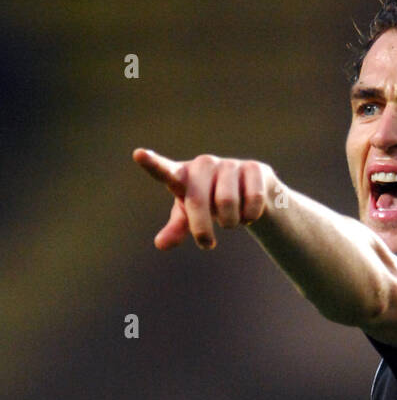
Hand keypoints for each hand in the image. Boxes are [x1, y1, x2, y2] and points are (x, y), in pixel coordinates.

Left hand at [132, 148, 274, 249]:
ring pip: (227, 203)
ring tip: (231, 220)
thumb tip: (161, 244)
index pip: (165, 171)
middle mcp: (203, 165)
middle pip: (198, 201)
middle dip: (202, 229)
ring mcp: (229, 164)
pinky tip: (249, 213)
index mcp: (183, 177)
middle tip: (206, 244)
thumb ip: (176, 228)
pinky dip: (250, 216)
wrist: (251, 193)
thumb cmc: (211, 204)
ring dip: (230, 222)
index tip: (138, 155)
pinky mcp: (254, 168)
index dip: (152, 164)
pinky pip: (252, 200)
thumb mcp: (191, 217)